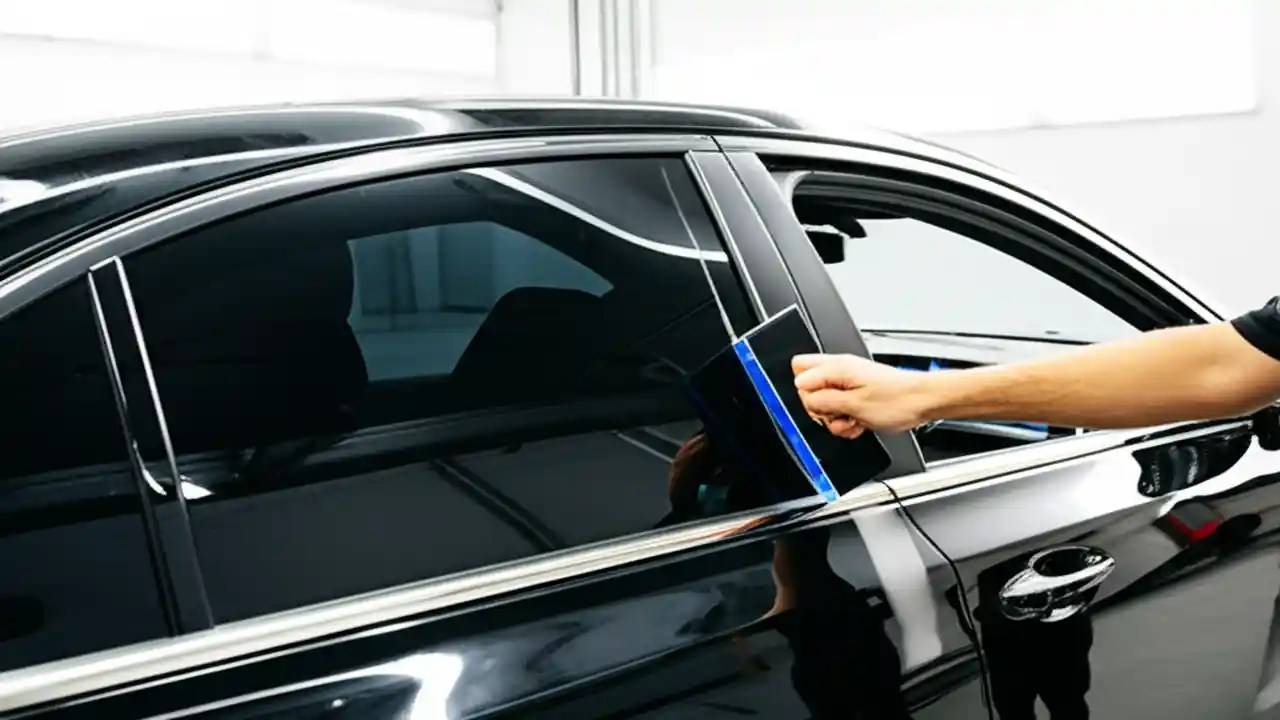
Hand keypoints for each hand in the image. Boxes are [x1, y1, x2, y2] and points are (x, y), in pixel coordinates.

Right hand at [791, 354, 929, 437]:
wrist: (922, 401)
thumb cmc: (897, 400)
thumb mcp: (854, 404)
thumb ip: (824, 400)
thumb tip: (805, 398)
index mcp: (838, 367)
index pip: (800, 377)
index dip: (809, 397)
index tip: (825, 408)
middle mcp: (841, 371)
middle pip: (809, 388)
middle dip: (819, 408)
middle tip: (837, 414)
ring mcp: (849, 381)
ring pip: (824, 401)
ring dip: (834, 417)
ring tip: (851, 419)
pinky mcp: (856, 393)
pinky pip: (838, 408)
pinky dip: (845, 419)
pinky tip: (858, 422)